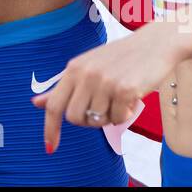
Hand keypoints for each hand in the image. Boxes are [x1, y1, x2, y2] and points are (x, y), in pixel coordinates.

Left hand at [32, 22, 180, 152]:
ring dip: (109, 117)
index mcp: (74, 68)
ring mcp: (105, 82)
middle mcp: (86, 74)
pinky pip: (118, 119)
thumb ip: (62, 86)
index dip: (50, 128)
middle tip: (104, 108)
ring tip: (119, 99)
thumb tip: (36, 103)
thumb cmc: (121, 57)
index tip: (50, 147)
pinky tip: (132, 98)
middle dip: (88, 121)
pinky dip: (125, 115)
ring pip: (97, 121)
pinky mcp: (125, 89)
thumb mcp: (87, 67)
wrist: (156, 43)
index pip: (54, 105)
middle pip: (75, 118)